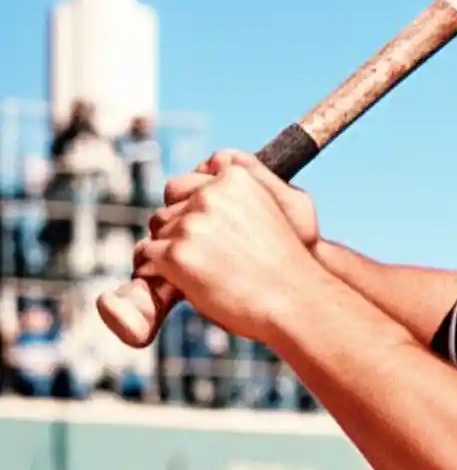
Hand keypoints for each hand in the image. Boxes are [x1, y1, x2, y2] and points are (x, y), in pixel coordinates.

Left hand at [133, 157, 326, 343]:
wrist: (295, 301)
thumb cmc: (286, 264)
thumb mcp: (274, 207)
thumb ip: (238, 189)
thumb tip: (208, 168)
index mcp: (235, 178)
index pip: (186, 185)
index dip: (191, 210)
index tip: (206, 232)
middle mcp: (210, 194)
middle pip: (168, 208)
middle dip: (178, 230)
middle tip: (203, 256)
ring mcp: (192, 224)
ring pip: (158, 232)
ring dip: (170, 251)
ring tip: (202, 271)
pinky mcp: (177, 254)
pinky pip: (149, 257)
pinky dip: (161, 271)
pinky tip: (185, 281)